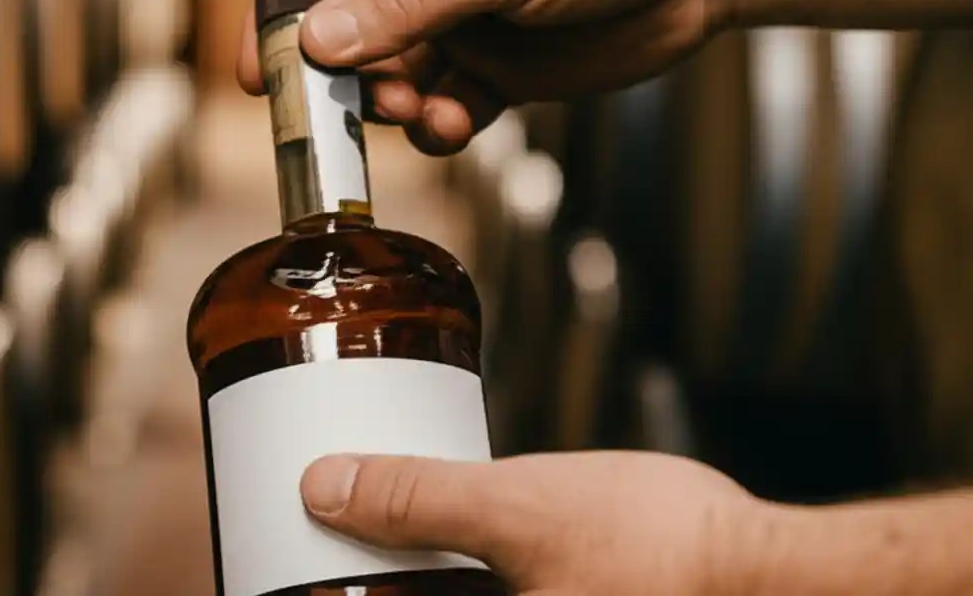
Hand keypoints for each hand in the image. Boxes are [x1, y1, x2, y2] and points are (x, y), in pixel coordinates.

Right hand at [238, 0, 972, 154]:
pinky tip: (457, 122)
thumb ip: (406, 3)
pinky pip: (444, 110)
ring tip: (419, 112)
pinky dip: (441, 126)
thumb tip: (316, 43)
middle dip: (341, 78)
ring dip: (393, 108)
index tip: (259, 72)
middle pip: (346, 34)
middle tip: (351, 109)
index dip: (279, 14)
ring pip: (392, 81)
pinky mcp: (499, 71)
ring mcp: (461, 24)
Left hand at [300, 451, 761, 594]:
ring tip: (388, 531)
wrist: (773, 576)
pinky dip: (465, 572)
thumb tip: (323, 487)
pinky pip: (499, 592)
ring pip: (454, 589)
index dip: (331, 589)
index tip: (299, 564)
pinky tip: (457, 542)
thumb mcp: (520, 507)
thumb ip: (418, 499)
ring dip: (416, 571)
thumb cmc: (660, 551)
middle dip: (374, 578)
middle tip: (335, 539)